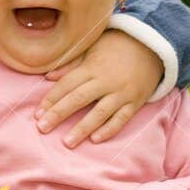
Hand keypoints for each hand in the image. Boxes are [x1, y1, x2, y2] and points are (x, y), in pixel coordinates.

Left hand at [37, 28, 161, 146]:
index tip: (38, 113)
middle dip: (59, 114)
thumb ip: (71, 64)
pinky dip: (109, 129)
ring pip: (100, 113)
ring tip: (67, 142)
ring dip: (82, 128)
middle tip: (42, 128)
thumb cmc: (116, 47)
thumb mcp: (92, 49)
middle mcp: (106, 81)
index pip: (67, 84)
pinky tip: (95, 139)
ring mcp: (122, 93)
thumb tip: (49, 77)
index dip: (51, 99)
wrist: (151, 47)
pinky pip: (122, 118)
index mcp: (92, 67)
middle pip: (79, 99)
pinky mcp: (135, 102)